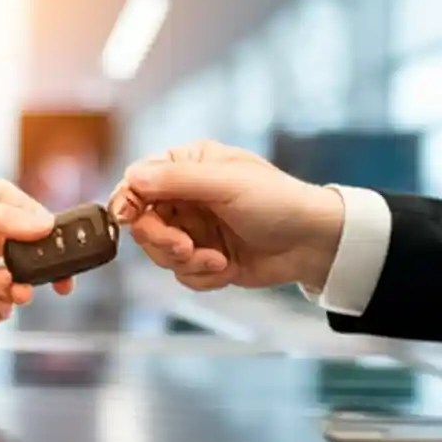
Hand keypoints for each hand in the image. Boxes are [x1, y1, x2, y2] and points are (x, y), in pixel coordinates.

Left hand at [0, 178, 72, 328]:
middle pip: (31, 265)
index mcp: (1, 205)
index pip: (41, 227)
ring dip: (3, 301)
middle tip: (19, 292)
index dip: (55, 251)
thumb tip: (45, 228)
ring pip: (11, 291)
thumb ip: (4, 221)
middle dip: (27, 283)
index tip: (64, 274)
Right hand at [109, 140, 343, 291]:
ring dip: (186, 261)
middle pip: (142, 223)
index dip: (128, 201)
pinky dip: (201, 275)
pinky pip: (181, 273)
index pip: (138, 181)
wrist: (313, 243)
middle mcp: (185, 196)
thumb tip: (131, 177)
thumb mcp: (226, 183)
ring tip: (216, 260)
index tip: (128, 218)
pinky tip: (226, 267)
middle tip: (185, 247)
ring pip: (159, 252)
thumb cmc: (278, 201)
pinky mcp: (204, 256)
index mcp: (187, 165)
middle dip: (162, 240)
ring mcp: (193, 228)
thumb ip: (176, 179)